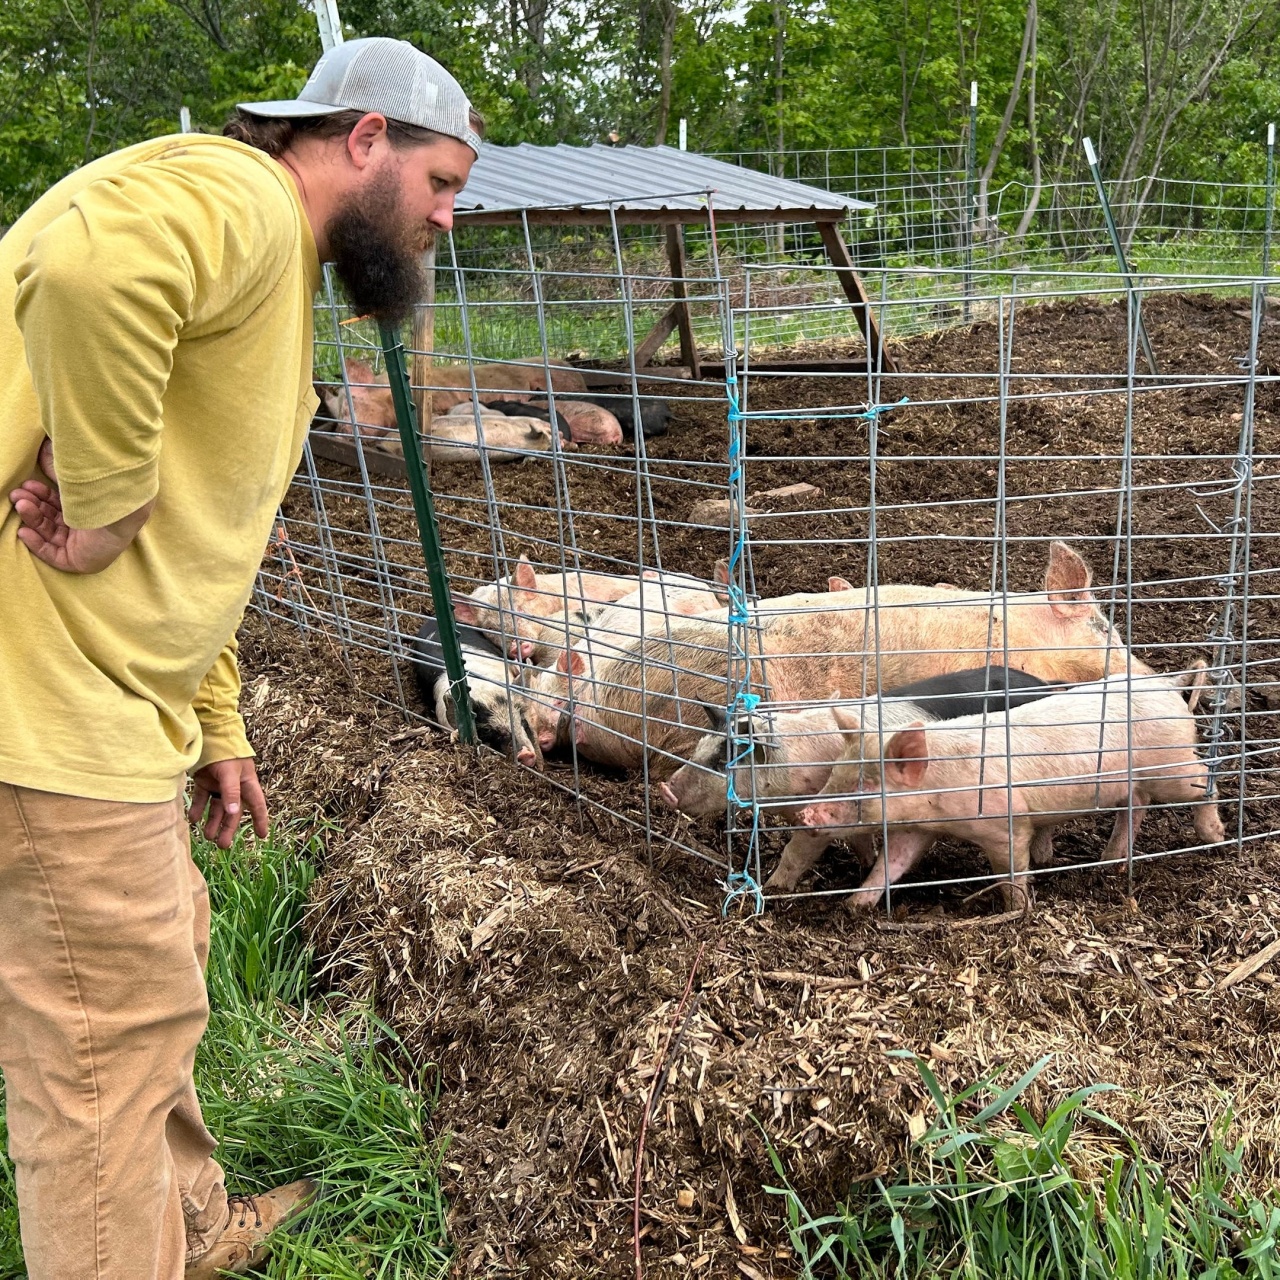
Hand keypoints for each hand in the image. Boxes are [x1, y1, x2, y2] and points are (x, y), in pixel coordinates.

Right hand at [9, 438, 154, 573]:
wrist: (121, 508)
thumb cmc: (104, 490)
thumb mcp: (76, 478)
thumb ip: (60, 469)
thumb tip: (45, 448)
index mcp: (89, 508)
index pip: (59, 505)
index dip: (41, 495)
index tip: (26, 485)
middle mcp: (88, 527)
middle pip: (51, 518)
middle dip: (32, 506)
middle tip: (18, 494)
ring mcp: (85, 545)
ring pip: (49, 533)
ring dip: (32, 519)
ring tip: (21, 504)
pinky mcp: (81, 561)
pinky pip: (52, 555)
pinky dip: (36, 543)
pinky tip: (24, 531)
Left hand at [189, 757, 269, 849]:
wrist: (208, 733)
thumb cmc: (225, 752)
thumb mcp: (230, 772)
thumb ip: (231, 792)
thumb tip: (234, 813)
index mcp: (246, 784)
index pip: (256, 805)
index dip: (259, 820)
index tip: (261, 836)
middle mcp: (234, 787)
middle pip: (233, 812)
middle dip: (228, 828)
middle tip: (222, 845)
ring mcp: (218, 785)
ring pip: (217, 808)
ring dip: (212, 822)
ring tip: (207, 836)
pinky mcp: (204, 781)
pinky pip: (202, 799)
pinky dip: (198, 810)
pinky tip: (193, 820)